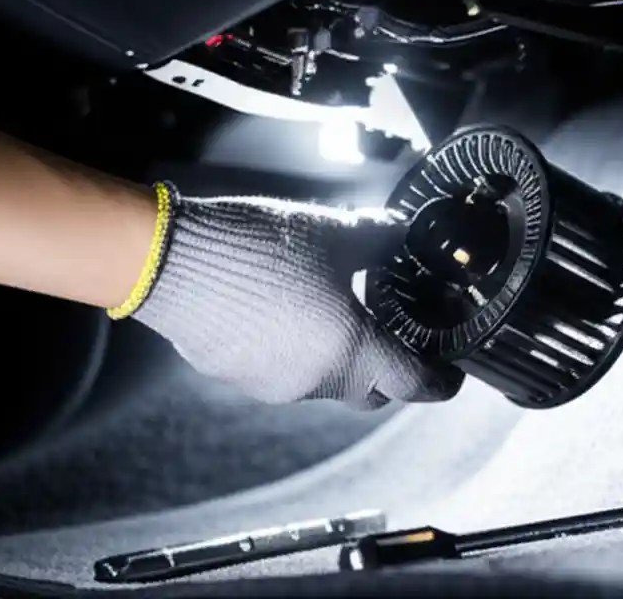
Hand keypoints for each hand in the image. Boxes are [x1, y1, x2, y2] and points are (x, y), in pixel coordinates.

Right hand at [134, 194, 463, 408]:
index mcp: (352, 352)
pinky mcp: (239, 378)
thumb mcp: (333, 231)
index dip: (440, 380)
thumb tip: (401, 234)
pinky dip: (295, 352)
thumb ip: (380, 239)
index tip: (450, 375)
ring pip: (324, 384)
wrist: (172, 261)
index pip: (415, 383)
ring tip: (329, 310)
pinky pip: (283, 374)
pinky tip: (283, 312)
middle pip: (371, 391)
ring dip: (337, 358)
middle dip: (388, 370)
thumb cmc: (257, 247)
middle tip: (393, 335)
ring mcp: (274, 385)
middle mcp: (316, 382)